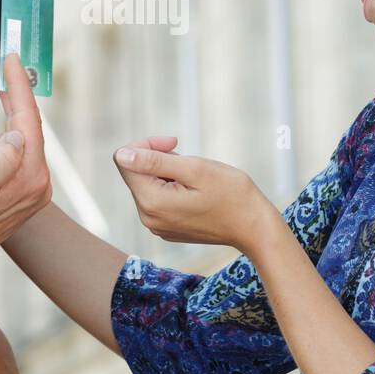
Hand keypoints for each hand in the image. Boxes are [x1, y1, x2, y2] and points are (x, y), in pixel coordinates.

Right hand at [0, 53, 51, 260]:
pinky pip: (10, 159)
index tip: (13, 58)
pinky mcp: (20, 196)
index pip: (28, 120)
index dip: (19, 85)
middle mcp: (38, 185)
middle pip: (27, 129)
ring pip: (14, 144)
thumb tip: (15, 135)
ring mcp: (31, 192)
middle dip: (11, 104)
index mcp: (29, 177)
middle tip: (6, 69)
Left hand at [112, 137, 277, 253]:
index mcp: (151, 202)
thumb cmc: (230, 194)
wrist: (254, 228)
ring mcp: (158, 226)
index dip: (147, 145)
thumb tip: (121, 155)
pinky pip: (160, 200)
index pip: (126, 160)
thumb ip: (154, 161)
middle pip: (136, 174)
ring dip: (167, 174)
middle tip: (189, 160)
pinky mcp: (168, 229)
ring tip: (196, 179)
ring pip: (149, 186)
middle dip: (158, 160)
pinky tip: (196, 193)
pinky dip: (173, 189)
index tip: (174, 144)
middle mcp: (148, 218)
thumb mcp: (194, 169)